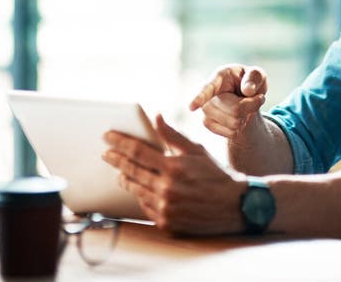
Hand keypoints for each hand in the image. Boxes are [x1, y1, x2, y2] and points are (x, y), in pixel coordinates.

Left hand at [102, 115, 245, 234]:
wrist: (233, 207)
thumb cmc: (216, 175)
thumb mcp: (197, 150)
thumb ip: (173, 135)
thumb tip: (156, 117)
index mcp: (173, 167)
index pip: (137, 151)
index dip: (120, 143)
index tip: (108, 136)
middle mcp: (166, 189)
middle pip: (131, 171)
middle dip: (116, 159)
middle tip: (106, 153)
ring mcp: (164, 208)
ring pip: (135, 190)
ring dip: (125, 178)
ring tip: (120, 170)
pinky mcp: (166, 223)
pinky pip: (145, 206)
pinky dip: (140, 195)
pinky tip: (139, 188)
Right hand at [189, 64, 266, 139]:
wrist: (242, 97)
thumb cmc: (249, 82)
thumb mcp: (257, 75)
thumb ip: (254, 77)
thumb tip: (248, 90)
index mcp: (218, 77)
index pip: (207, 88)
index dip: (199, 97)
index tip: (191, 107)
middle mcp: (208, 95)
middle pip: (235, 110)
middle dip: (251, 106)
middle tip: (257, 97)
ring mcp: (206, 111)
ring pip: (234, 123)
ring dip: (247, 116)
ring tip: (246, 105)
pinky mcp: (208, 124)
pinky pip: (232, 132)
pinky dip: (241, 126)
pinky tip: (239, 116)